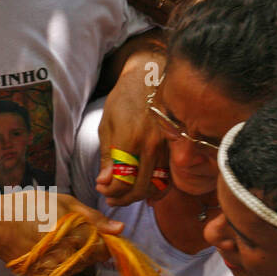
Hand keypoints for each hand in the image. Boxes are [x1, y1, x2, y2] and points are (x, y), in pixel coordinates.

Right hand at [0, 193, 121, 269]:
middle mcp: (67, 258)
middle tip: (70, 230)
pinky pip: (60, 271)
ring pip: (77, 266)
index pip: (104, 249)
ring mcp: (54, 270)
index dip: (103, 240)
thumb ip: (94, 217)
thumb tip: (120, 229)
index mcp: (76, 238)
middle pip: (91, 259)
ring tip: (56, 237)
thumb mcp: (64, 202)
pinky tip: (46, 247)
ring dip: (74, 254)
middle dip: (88, 246)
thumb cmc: (29, 206)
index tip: (96, 231)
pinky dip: (59, 261)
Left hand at [96, 65, 168, 206]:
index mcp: (130, 140)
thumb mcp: (107, 125)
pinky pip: (167, 176)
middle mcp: (151, 146)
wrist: (150, 76)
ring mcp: (166, 147)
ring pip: (157, 185)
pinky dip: (156, 187)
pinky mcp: (175, 146)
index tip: (101, 187)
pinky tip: (144, 188)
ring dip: (139, 195)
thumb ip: (107, 156)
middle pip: (140, 188)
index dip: (109, 190)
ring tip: (125, 194)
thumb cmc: (124, 99)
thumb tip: (104, 182)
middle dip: (123, 199)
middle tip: (111, 198)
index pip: (121, 181)